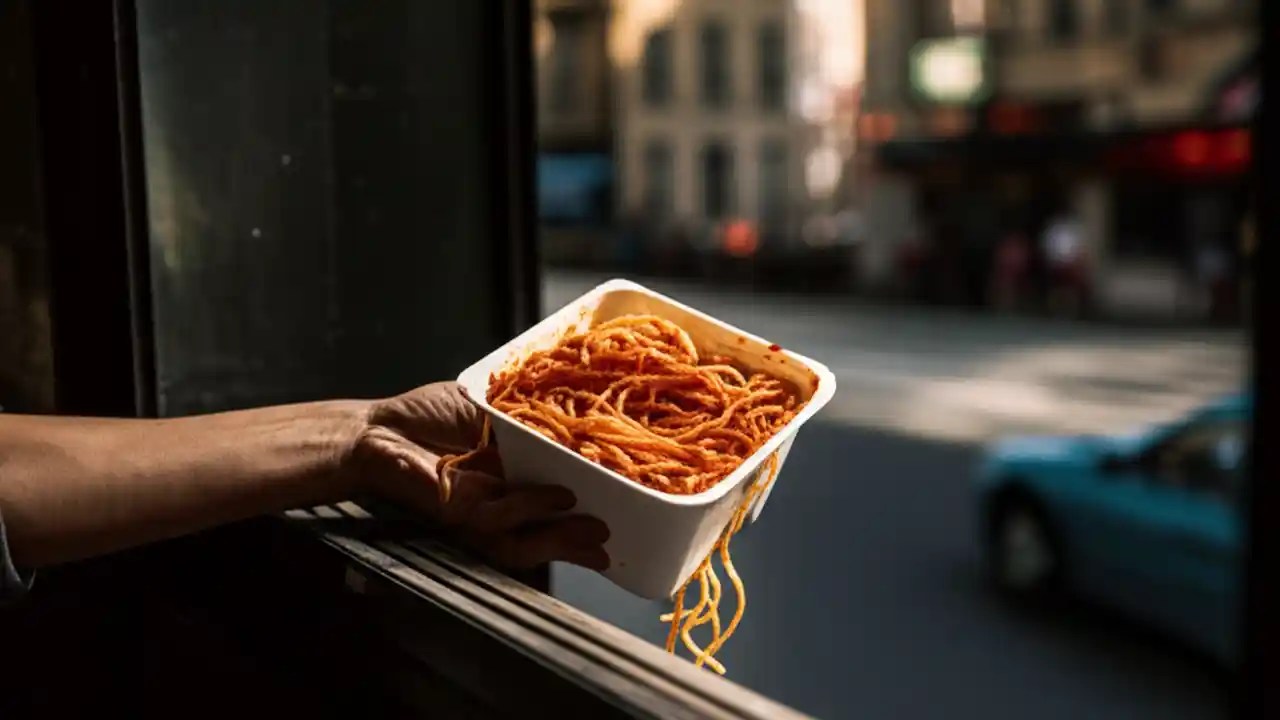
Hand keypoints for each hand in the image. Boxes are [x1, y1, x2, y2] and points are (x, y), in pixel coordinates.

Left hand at [349, 381, 609, 571]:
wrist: (377, 430)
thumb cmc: (430, 416)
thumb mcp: (494, 406)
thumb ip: (530, 415)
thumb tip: (579, 408)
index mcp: (510, 482)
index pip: (553, 506)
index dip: (581, 516)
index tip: (620, 516)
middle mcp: (496, 504)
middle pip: (543, 535)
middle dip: (577, 540)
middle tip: (613, 537)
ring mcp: (478, 511)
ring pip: (525, 539)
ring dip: (562, 535)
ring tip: (596, 525)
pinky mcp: (457, 510)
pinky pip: (498, 517)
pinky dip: (530, 508)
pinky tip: (558, 498)